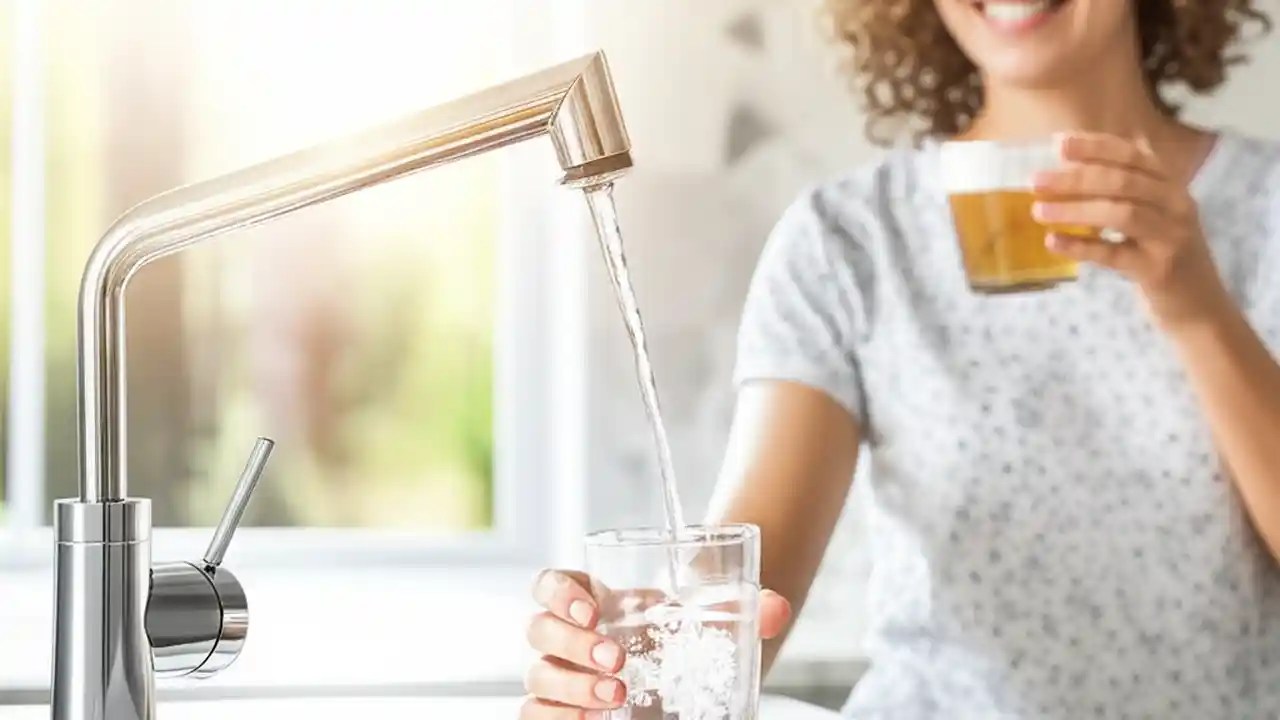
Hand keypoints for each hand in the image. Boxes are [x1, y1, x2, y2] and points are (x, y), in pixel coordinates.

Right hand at [520, 568, 791, 718]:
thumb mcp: (713, 616)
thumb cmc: (685, 634)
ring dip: (572, 687)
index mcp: (591, 598)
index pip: (550, 584)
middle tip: (618, 660)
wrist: (689, 672)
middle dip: (574, 644)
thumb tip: (774, 609)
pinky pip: (537, 714)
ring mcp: (562, 675)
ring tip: (618, 695)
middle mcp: (568, 634)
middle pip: (539, 630)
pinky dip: (555, 718)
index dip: (559, 593)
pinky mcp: (563, 710)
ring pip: (538, 677)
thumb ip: (746, 606)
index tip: (593, 609)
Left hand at [1031, 132, 1232, 330]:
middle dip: (1075, 178)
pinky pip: (1114, 254)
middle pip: (1122, 182)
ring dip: (1075, 210)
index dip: (1095, 146)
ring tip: (1039, 211)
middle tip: (1035, 181)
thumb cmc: (1162, 254)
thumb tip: (1064, 173)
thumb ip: (1120, 193)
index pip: (1132, 155)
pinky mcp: (1158, 270)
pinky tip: (1053, 242)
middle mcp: (1175, 205)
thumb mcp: (1150, 216)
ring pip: (1121, 214)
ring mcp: (1170, 237)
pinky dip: (1081, 246)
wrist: (1199, 304)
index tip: (1058, 142)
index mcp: (1170, 185)